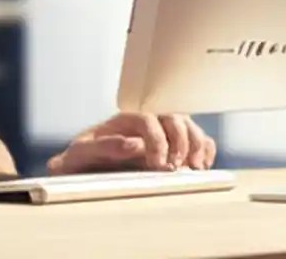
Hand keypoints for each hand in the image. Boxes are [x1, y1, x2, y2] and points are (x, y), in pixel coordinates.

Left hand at [46, 112, 216, 173]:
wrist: (80, 167)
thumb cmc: (81, 159)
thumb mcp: (83, 152)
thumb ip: (105, 146)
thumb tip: (133, 143)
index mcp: (124, 119)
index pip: (148, 118)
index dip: (157, 140)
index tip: (157, 165)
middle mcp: (146, 120)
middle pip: (174, 117)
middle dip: (180, 142)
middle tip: (176, 167)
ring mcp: (161, 131)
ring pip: (188, 126)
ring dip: (197, 144)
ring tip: (195, 167)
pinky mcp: (172, 146)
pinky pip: (196, 139)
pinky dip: (205, 149)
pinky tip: (202, 165)